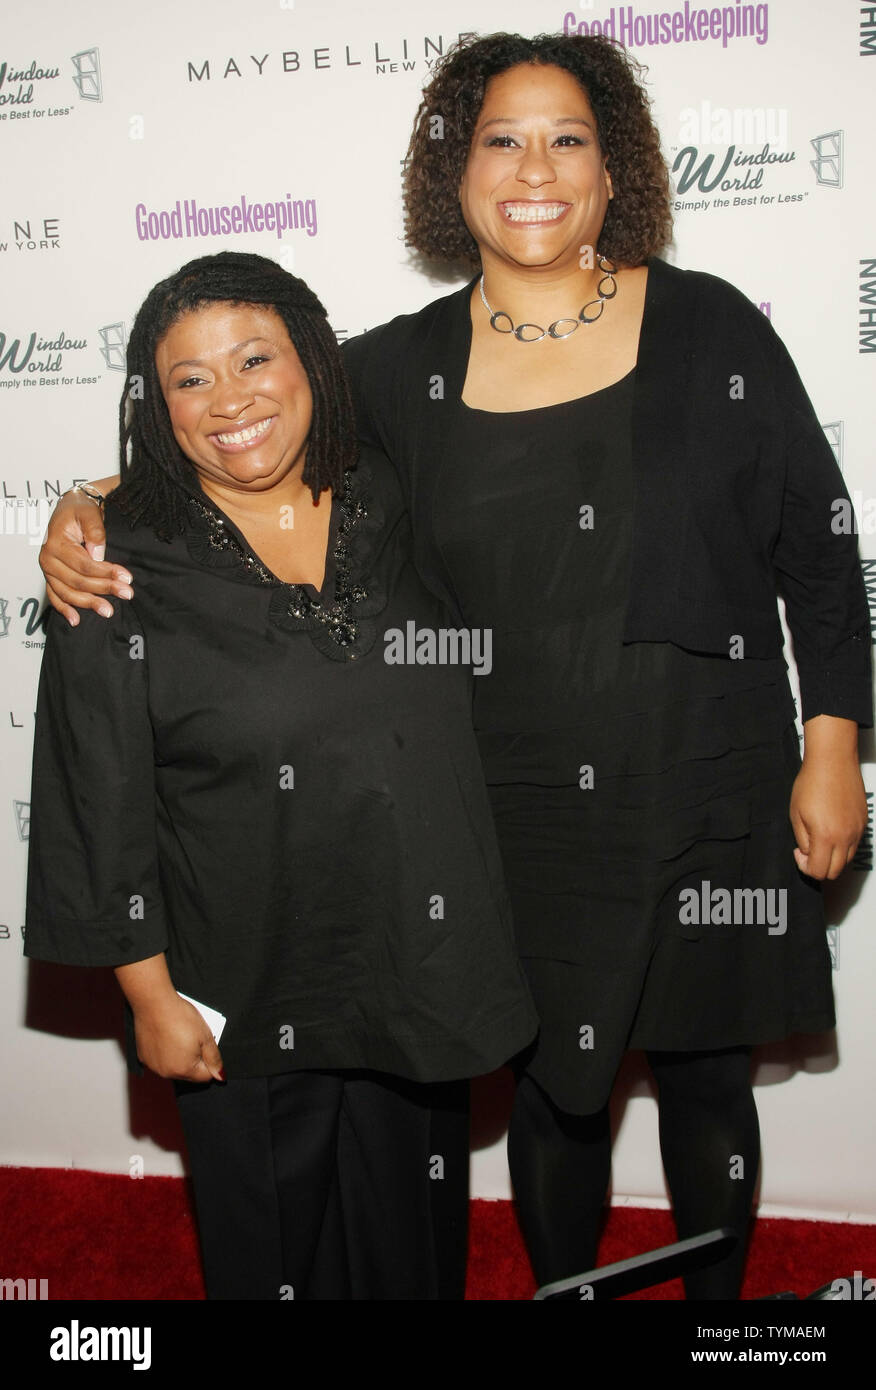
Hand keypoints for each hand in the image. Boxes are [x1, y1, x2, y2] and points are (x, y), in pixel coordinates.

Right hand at [39, 477, 130, 624]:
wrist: (70, 508)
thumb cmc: (79, 509)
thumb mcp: (88, 512)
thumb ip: (95, 530)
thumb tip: (97, 553)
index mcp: (55, 544)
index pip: (84, 564)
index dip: (106, 573)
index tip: (127, 578)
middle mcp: (48, 559)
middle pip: (78, 581)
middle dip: (104, 589)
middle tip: (127, 594)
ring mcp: (49, 571)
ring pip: (68, 593)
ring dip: (89, 603)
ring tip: (109, 611)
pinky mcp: (51, 577)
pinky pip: (55, 597)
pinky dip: (64, 610)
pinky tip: (76, 620)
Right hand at [132, 993, 224, 1082]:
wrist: (154, 1003)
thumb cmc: (179, 1017)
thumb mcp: (206, 1036)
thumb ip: (214, 1059)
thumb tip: (220, 1075)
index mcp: (184, 1070)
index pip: (205, 1076)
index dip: (209, 1060)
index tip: (205, 1045)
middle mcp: (167, 1073)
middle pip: (189, 1073)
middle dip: (194, 1059)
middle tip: (193, 1037)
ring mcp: (153, 1066)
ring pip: (173, 1066)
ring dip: (179, 1056)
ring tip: (179, 1035)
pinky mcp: (143, 1057)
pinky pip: (159, 1059)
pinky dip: (164, 1051)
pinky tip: (166, 1036)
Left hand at [790, 723, 867, 879]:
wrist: (832, 761)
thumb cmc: (811, 782)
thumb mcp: (796, 814)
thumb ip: (802, 839)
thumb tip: (808, 853)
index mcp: (826, 836)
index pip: (818, 871)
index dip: (805, 867)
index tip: (799, 854)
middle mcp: (845, 837)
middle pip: (835, 871)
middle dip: (819, 866)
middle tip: (808, 851)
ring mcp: (857, 830)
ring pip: (846, 860)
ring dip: (832, 857)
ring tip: (819, 840)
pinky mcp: (863, 822)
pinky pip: (854, 844)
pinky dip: (842, 845)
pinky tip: (831, 830)